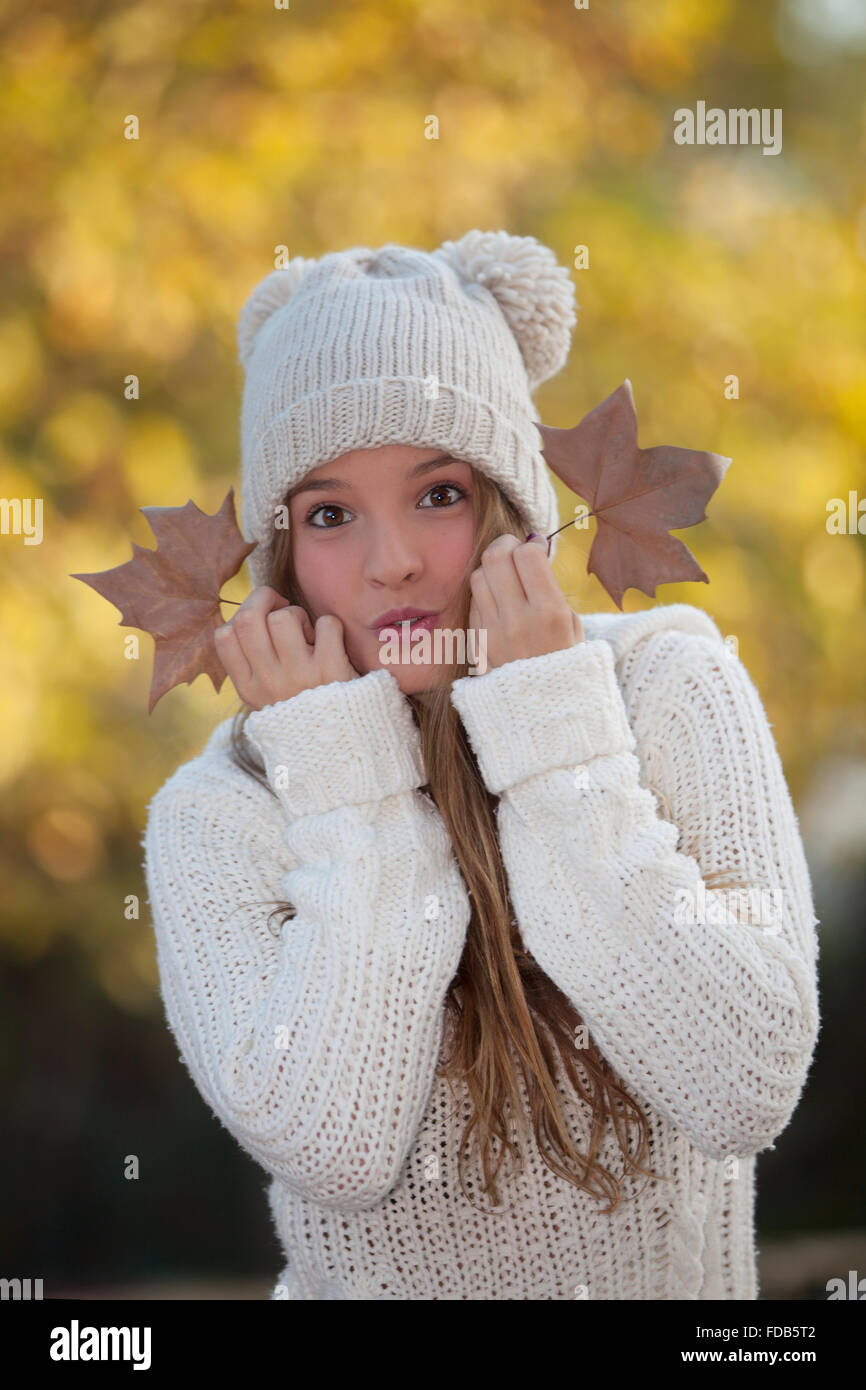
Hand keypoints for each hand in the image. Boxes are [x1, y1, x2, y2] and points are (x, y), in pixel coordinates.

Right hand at [215, 586, 359, 709]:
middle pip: (249, 618)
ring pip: (284, 617)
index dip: (240, 614)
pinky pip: (326, 624)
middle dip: (264, 598)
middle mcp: (269, 682)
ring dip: (299, 615)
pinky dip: (331, 627)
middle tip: (281, 604)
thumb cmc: (304, 711)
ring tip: (309, 636)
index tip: (260, 620)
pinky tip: (332, 645)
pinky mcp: (332, 670)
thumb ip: (254, 664)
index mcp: (249, 688)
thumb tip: (252, 612)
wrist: (342, 747)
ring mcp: (300, 676)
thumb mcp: (268, 697)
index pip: (224, 636)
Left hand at [468, 534, 583, 672]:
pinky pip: (474, 601)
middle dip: (506, 545)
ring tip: (506, 576)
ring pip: (479, 576)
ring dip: (492, 568)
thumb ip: (551, 588)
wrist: (545, 711)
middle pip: (496, 557)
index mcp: (550, 613)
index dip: (532, 544)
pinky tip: (499, 601)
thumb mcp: (572, 625)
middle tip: (514, 550)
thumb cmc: (566, 663)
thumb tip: (532, 550)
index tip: (537, 547)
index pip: (527, 555)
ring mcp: (493, 631)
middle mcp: (519, 620)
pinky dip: (485, 593)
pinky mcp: (477, 642)